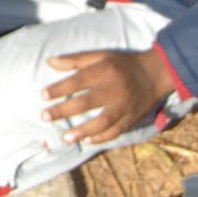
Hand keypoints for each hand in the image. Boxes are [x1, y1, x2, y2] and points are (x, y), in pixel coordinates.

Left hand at [41, 47, 172, 145]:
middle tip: (45, 116)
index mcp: (105, 71)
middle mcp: (114, 90)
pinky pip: (116, 131)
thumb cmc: (122, 64)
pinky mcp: (132, 118)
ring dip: (82, 131)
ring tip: (65, 137)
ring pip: (101, 122)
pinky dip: (102, 137)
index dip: (60, 88)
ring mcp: (124, 106)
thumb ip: (75, 60)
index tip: (43, 95)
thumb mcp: (100, 56)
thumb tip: (49, 62)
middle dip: (64, 111)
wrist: (154, 74)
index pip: (78, 80)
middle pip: (86, 103)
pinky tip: (88, 140)